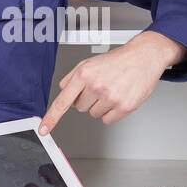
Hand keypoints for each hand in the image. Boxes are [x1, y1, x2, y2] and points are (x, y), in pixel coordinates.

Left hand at [38, 31, 186, 135]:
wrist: (143, 57)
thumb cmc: (117, 60)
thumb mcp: (89, 62)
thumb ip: (72, 77)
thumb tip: (63, 91)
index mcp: (84, 74)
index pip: (63, 101)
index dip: (51, 118)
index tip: (43, 129)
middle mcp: (96, 86)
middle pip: (79, 108)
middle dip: (87, 99)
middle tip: (100, 87)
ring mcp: (111, 97)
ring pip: (93, 114)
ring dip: (100, 105)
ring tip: (111, 90)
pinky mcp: (124, 106)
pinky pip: (107, 120)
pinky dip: (111, 113)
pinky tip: (117, 98)